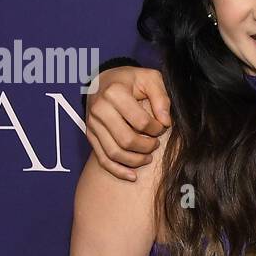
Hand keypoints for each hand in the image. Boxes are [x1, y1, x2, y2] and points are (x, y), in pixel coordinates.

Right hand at [85, 65, 170, 180]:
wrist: (104, 80)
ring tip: (148, 157)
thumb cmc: (131, 80)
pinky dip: (118, 170)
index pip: (140, 121)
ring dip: (135, 161)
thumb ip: (161, 98)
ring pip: (114, 153)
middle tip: (156, 144)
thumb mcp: (150, 78)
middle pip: (126, 140)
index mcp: (114, 93)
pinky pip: (102, 159)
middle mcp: (99, 109)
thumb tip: (165, 121)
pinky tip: (132, 176)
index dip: (156, 129)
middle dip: (146, 147)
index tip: (162, 127)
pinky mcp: (90, 135)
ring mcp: (93, 124)